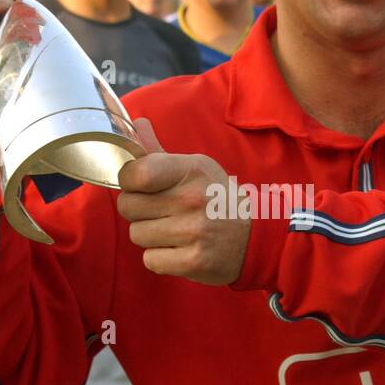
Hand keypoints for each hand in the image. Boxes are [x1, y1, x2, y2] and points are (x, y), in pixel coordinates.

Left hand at [116, 118, 250, 284]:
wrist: (256, 237)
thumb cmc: (218, 199)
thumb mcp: (197, 168)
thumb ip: (159, 152)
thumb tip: (136, 123)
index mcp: (190, 170)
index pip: (135, 174)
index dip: (129, 181)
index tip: (140, 186)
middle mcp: (191, 199)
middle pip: (128, 207)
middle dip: (138, 210)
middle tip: (160, 211)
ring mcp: (193, 232)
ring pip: (137, 235)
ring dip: (150, 235)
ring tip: (173, 230)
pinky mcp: (193, 261)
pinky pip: (151, 260)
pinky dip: (160, 258)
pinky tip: (179, 249)